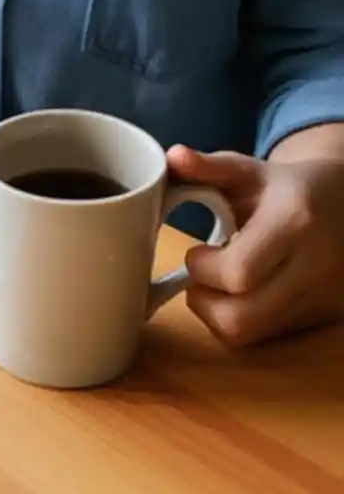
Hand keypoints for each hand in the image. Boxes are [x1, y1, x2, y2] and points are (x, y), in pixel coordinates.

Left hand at [167, 145, 343, 345]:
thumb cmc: (291, 188)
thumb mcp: (253, 172)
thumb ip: (211, 167)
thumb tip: (173, 156)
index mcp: (295, 222)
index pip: (238, 272)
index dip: (204, 269)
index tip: (198, 250)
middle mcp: (313, 266)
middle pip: (240, 317)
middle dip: (203, 299)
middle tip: (202, 275)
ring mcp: (320, 298)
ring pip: (248, 335)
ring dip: (216, 314)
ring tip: (218, 286)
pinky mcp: (320, 318)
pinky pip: (264, 337)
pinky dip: (239, 322)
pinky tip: (241, 295)